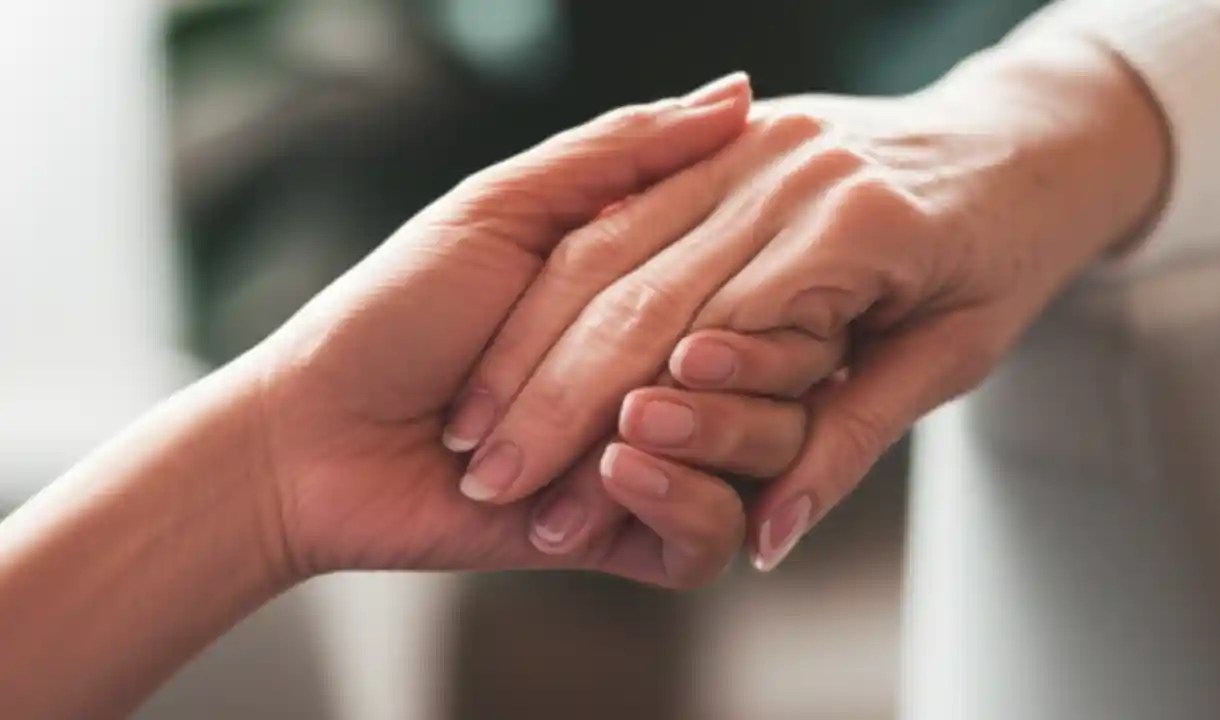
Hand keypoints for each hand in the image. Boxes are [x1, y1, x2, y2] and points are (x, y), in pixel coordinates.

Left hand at [250, 74, 754, 587]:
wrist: (315, 436)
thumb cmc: (398, 310)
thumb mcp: (508, 207)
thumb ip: (622, 155)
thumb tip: (741, 92)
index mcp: (648, 298)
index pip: (760, 287)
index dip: (766, 283)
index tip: (756, 271)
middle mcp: (661, 375)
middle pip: (777, 376)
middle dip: (736, 375)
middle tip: (666, 373)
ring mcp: (650, 458)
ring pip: (759, 460)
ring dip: (707, 439)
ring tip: (621, 430)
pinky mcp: (626, 538)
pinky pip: (707, 545)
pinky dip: (682, 507)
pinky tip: (613, 475)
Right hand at [441, 38, 1168, 568]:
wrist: (1028, 140)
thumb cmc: (1003, 257)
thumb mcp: (952, 357)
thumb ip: (847, 440)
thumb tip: (765, 538)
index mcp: (859, 231)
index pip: (719, 346)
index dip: (640, 435)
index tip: (575, 509)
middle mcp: (795, 174)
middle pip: (643, 300)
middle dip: (559, 403)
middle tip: (494, 487)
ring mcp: (756, 143)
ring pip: (610, 252)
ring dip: (534, 349)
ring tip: (481, 435)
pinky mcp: (731, 135)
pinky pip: (620, 206)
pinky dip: (560, 281)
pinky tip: (513, 344)